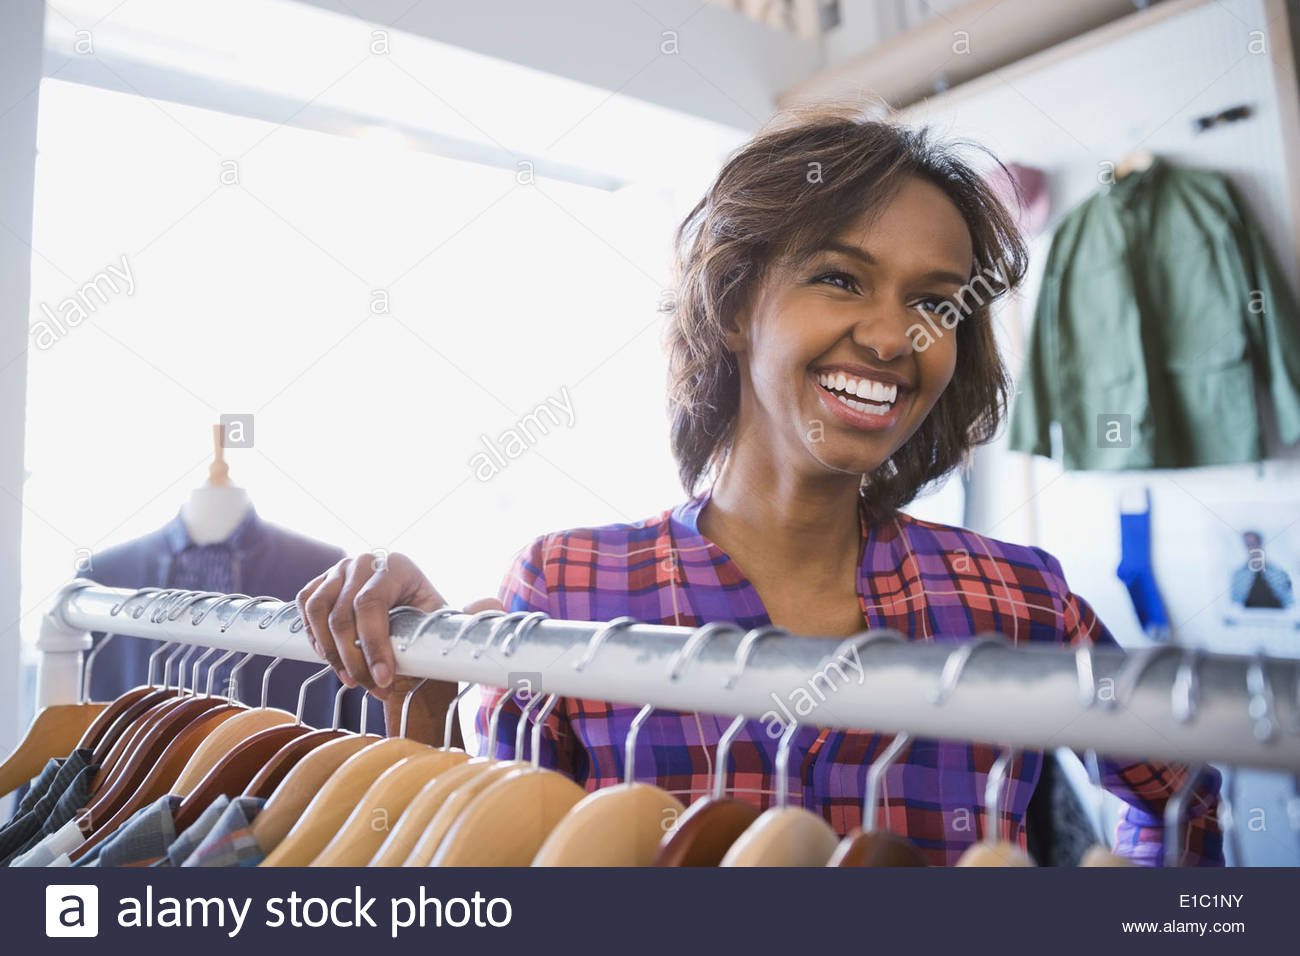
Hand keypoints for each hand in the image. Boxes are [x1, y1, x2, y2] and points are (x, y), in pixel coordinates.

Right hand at [295, 551, 500, 699]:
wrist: (404, 630)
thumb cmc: (427, 627)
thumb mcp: (446, 622)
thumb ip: (468, 617)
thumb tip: (494, 607)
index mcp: (398, 565)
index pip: (372, 604)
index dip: (373, 644)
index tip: (384, 678)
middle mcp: (365, 561)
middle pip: (343, 613)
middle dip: (354, 657)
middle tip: (368, 686)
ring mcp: (338, 570)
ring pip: (319, 611)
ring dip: (330, 651)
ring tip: (351, 678)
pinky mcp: (320, 584)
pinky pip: (305, 608)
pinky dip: (312, 635)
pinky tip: (328, 658)